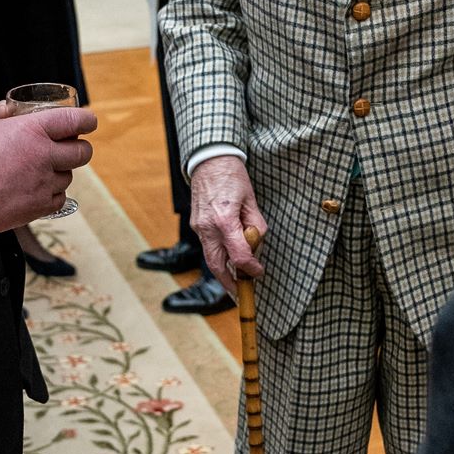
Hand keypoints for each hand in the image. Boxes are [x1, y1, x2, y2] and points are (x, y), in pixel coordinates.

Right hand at [0, 101, 96, 234]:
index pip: (76, 121)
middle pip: (83, 152)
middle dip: (79, 147)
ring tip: (43, 169)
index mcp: (32, 130)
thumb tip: (4, 110)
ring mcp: (43, 184)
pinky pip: (58, 200)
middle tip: (68, 146)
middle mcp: (44, 156)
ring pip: (69, 177)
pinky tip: (38, 189)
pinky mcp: (37, 207)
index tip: (87, 121)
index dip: (87, 120)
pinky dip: (52, 194)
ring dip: (61, 171)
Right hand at [189, 156, 266, 296]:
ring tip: (236, 279)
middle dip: (229, 283)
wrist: (209, 160)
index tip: (259, 272)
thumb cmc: (233, 176)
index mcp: (224, 220)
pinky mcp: (195, 224)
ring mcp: (198, 227)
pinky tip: (229, 257)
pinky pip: (207, 245)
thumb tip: (256, 245)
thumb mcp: (252, 201)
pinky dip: (218, 255)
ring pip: (210, 258)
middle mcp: (207, 227)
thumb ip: (255, 226)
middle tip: (241, 293)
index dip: (251, 269)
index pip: (238, 257)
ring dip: (223, 271)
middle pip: (217, 266)